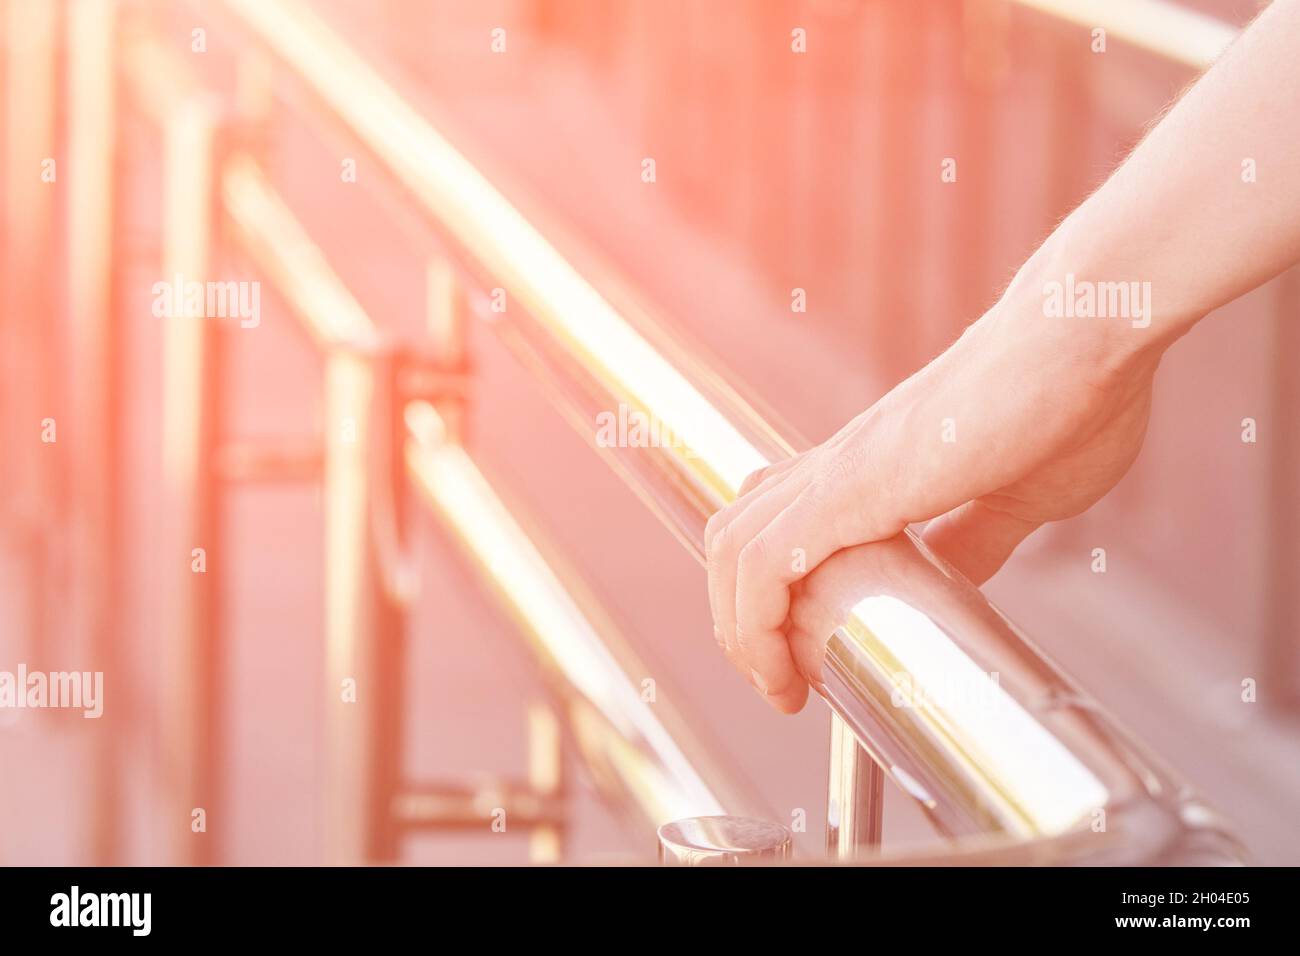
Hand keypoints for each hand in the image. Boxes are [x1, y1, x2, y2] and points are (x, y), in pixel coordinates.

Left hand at [705, 288, 1162, 712]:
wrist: (1085, 328)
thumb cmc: (1067, 399)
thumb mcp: (1011, 496)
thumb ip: (970, 537)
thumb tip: (946, 586)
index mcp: (873, 466)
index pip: (778, 523)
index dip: (768, 594)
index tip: (801, 657)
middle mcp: (841, 463)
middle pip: (736, 536)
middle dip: (738, 619)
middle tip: (779, 682)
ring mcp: (842, 470)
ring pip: (734, 549)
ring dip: (739, 629)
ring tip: (777, 687)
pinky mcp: (855, 485)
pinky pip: (767, 562)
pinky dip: (756, 622)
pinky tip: (783, 667)